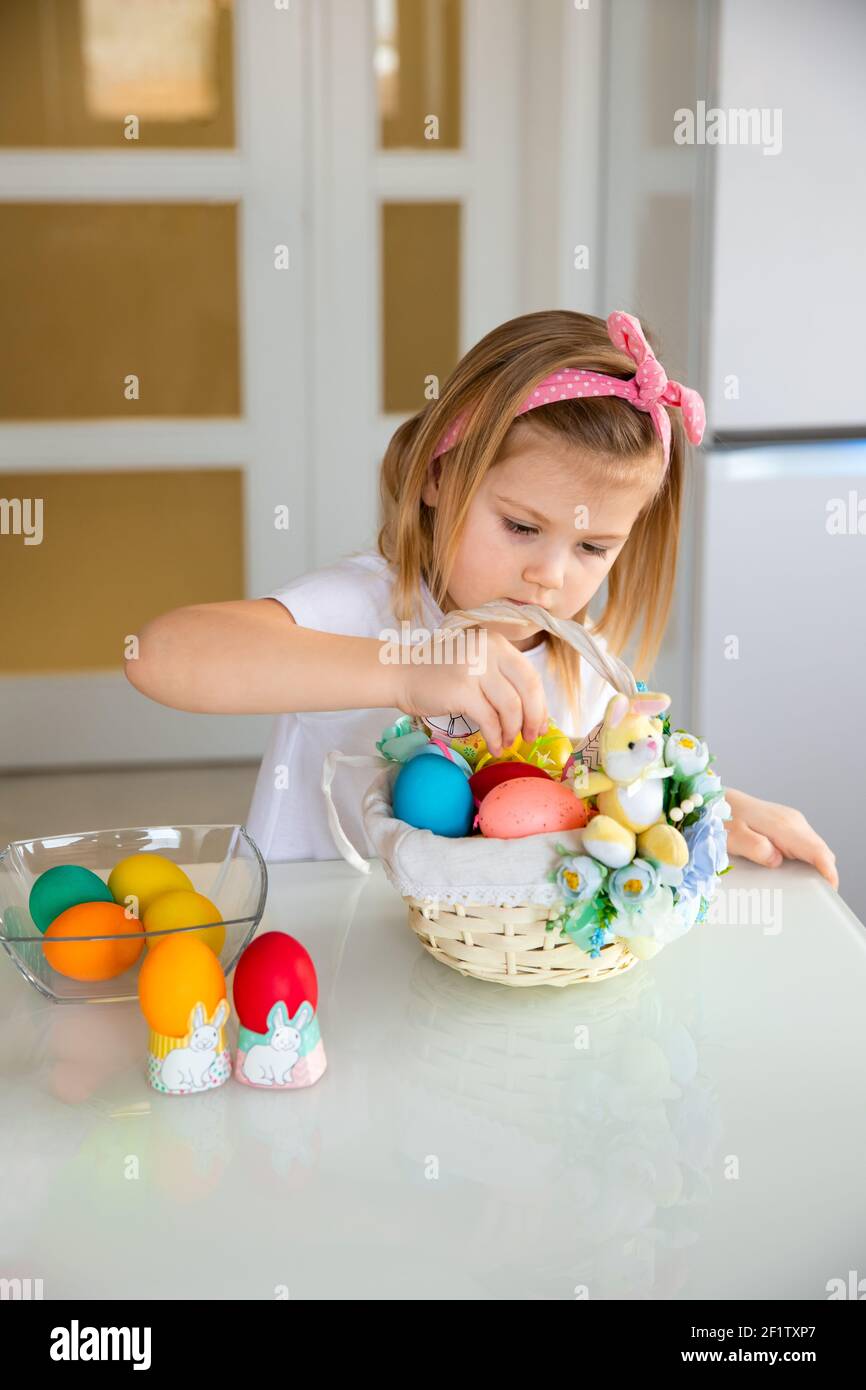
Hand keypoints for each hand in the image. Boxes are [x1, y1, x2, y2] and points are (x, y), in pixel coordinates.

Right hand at [394, 626, 548, 755]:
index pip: (530, 676)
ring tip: (506, 743)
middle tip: (530, 737)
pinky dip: (495, 737)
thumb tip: (533, 713)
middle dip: (533, 718)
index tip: (540, 724)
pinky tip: (494, 746)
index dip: (540, 704)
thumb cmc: (439, 673)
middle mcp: (489, 650)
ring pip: (510, 707)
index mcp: (497, 643)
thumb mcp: (477, 663)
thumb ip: (502, 678)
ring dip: (512, 731)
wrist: (401, 674)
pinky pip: (489, 720)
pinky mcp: (461, 690)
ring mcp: (475, 669)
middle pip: (528, 690)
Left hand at [723, 787, 838, 890]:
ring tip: (804, 889)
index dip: (828, 871)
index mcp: (784, 825)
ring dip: (814, 868)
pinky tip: (794, 873)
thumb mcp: (732, 837)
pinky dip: (806, 861)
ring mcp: (792, 822)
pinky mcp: (787, 825)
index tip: (829, 890)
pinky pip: (805, 845)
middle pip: (821, 852)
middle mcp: (794, 822)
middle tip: (813, 898)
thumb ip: (754, 848)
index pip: (817, 850)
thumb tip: (777, 859)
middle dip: (823, 874)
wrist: (716, 799)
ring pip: (815, 849)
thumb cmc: (721, 818)